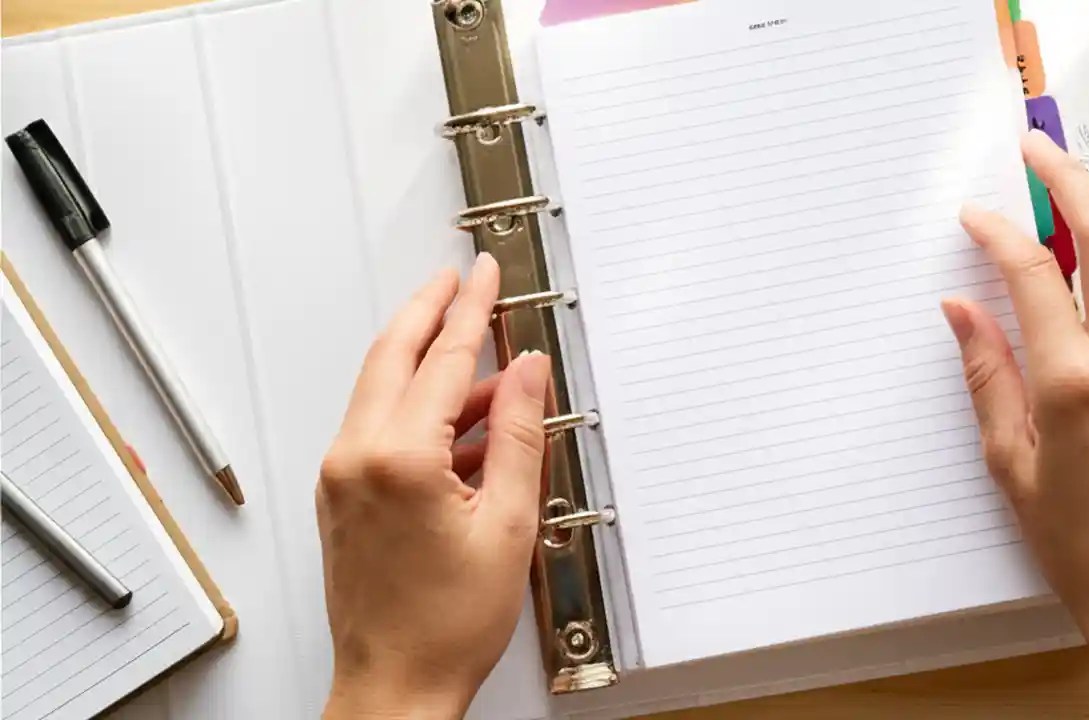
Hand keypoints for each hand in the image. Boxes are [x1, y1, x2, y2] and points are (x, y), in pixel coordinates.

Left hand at [317, 254, 551, 719]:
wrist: (396, 683)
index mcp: (398, 459)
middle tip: (459, 278)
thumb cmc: (447, 625)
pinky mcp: (339, 493)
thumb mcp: (509, 523)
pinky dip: (414, 405)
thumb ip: (517, 434)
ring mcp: (339, 475)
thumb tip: (526, 373)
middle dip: (429, 309)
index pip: (443, 360)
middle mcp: (354, 458)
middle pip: (393, 354)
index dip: (472, 309)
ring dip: (426, 362)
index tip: (485, 274)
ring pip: (380, 387)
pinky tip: (456, 416)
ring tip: (483, 360)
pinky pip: (375, 424)